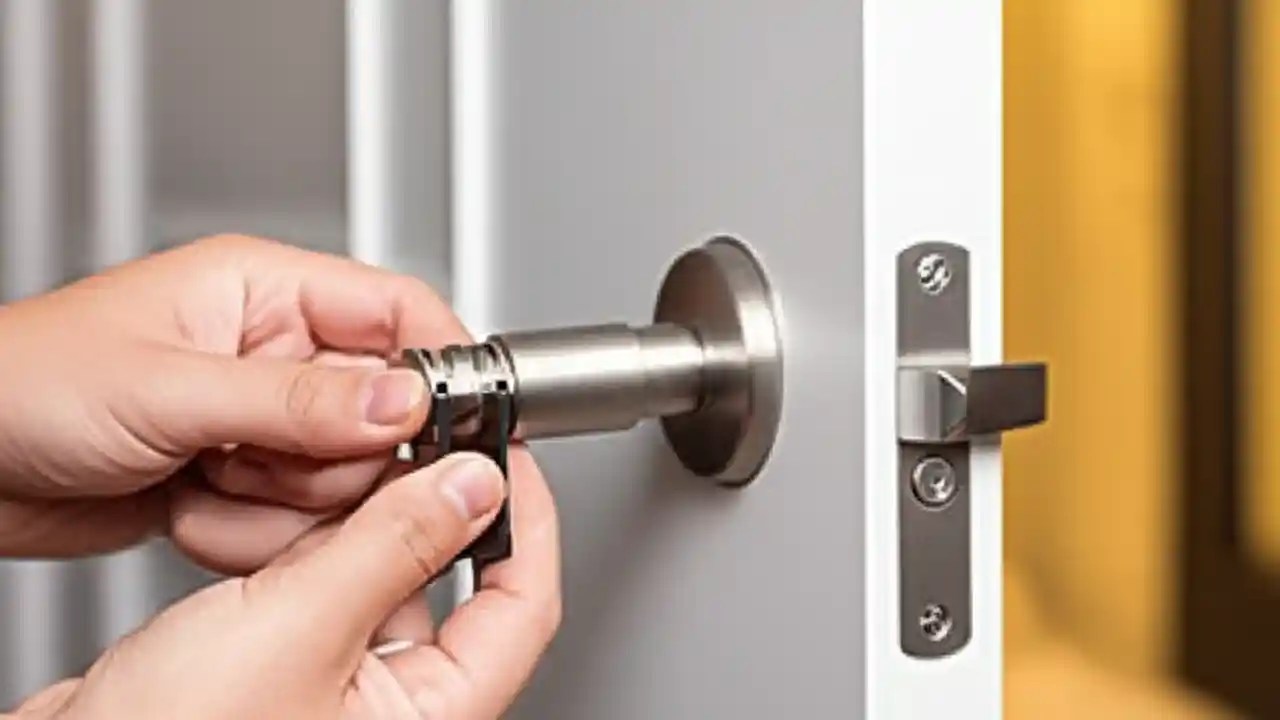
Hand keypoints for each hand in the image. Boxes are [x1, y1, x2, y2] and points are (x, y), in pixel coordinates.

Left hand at [0, 235, 465, 568]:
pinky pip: (297, 518)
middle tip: (268, 460)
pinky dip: (251, 529)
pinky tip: (193, 504)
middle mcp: (275, 353)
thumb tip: (405, 401)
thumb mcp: (172, 389)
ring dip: (281, 500)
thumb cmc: (26, 384)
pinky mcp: (243, 475)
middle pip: (385, 414)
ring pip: (345, 478)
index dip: (438, 367)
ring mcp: (261, 419)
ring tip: (209, 477)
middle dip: (332, 460)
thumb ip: (300, 400)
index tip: (453, 424)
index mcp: (267, 290)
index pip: (399, 312)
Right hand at [9, 450, 561, 719]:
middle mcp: (393, 709)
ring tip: (349, 468)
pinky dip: (317, 547)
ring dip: (369, 521)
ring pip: (386, 581)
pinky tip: (292, 513)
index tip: (508, 454)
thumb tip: (474, 486)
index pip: (524, 604)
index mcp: (430, 715)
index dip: (526, 520)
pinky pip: (327, 592)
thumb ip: (396, 548)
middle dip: (435, 508)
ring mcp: (338, 691)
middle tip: (423, 440)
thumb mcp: (299, 625)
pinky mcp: (283, 671)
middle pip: (455, 585)